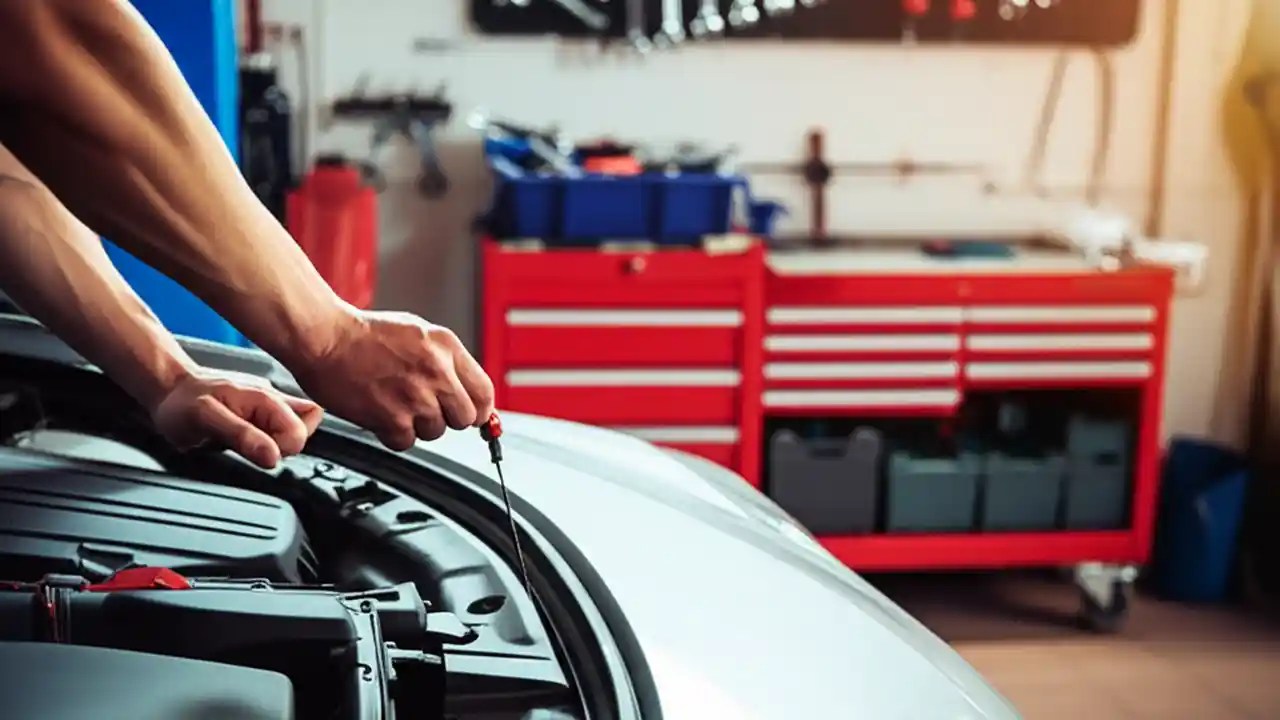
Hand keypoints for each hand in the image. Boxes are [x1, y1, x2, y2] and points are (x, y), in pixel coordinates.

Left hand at [151, 368, 323, 468]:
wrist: (167, 389)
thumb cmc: (181, 403)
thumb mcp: (205, 419)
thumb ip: (242, 436)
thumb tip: (273, 457)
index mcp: (265, 398)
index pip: (300, 432)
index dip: (282, 450)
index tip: (258, 454)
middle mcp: (274, 399)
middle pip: (306, 429)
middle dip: (284, 447)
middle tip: (252, 449)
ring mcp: (270, 406)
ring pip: (298, 429)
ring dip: (279, 444)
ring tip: (249, 445)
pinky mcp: (263, 414)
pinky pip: (283, 429)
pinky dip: (272, 440)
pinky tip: (250, 442)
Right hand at [292, 310, 495, 450]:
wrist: (326, 339)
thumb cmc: (365, 335)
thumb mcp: (419, 334)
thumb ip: (447, 362)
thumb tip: (468, 392)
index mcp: (446, 347)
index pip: (484, 393)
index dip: (480, 410)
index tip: (471, 415)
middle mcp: (437, 372)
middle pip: (465, 418)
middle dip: (447, 418)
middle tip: (424, 408)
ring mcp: (416, 397)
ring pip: (435, 432)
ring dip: (417, 425)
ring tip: (395, 403)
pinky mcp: (392, 419)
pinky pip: (406, 442)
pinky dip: (393, 434)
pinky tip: (380, 412)